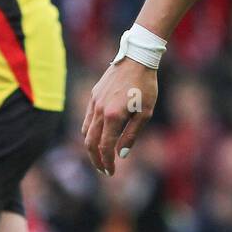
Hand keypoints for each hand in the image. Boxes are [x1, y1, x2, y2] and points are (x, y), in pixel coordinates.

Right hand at [82, 57, 157, 176]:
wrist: (136, 58)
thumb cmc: (145, 86)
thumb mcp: (145, 113)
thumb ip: (132, 135)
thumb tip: (121, 155)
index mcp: (113, 117)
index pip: (105, 147)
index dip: (107, 163)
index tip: (111, 173)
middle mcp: (99, 111)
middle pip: (90, 143)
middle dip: (95, 159)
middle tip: (103, 170)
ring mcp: (94, 102)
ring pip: (86, 131)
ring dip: (91, 146)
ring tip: (100, 155)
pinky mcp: (93, 95)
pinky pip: (87, 118)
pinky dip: (90, 131)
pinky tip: (99, 134)